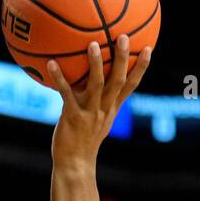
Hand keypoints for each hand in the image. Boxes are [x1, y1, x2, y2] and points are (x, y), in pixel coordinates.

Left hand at [48, 35, 150, 160]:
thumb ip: (99, 101)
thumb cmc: (83, 139)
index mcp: (113, 108)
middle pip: (118, 80)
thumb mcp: (97, 120)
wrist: (75, 163)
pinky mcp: (72, 117)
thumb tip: (94, 79)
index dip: (141, 67)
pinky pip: (66, 94)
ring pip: (96, 85)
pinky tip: (51, 62)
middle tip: (124, 37)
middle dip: (123, 58)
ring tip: (93, 44)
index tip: (148, 48)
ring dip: (95, 64)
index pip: (132, 85)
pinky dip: (59, 78)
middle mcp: (104, 109)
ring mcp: (89, 113)